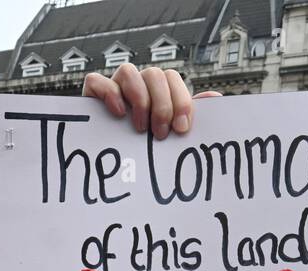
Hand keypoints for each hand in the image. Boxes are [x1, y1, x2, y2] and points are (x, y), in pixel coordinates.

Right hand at [82, 63, 220, 138]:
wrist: (112, 162)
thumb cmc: (145, 146)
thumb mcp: (170, 132)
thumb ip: (189, 114)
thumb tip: (215, 97)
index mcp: (157, 89)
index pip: (173, 78)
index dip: (180, 101)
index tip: (181, 129)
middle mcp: (137, 82)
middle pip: (154, 74)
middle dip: (162, 105)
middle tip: (161, 134)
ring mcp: (114, 85)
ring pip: (128, 71)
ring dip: (140, 99)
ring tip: (141, 128)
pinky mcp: (92, 94)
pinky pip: (96, 81)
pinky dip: (109, 94)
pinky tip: (119, 114)